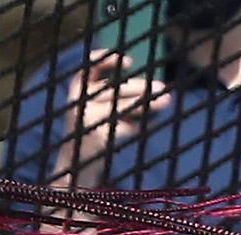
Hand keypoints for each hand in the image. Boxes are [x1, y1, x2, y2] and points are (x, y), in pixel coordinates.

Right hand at [62, 50, 170, 176]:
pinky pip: (126, 127)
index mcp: (76, 93)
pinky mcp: (98, 136)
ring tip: (166, 102)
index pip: (89, 68)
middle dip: (141, 88)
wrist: (74, 168)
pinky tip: (153, 125)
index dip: (107, 60)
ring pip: (123, 107)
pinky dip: (141, 126)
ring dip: (148, 104)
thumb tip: (153, 88)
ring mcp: (87, 120)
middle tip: (162, 88)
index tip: (129, 62)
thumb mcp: (93, 110)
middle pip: (114, 90)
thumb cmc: (89, 134)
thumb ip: (112, 95)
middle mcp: (78, 104)